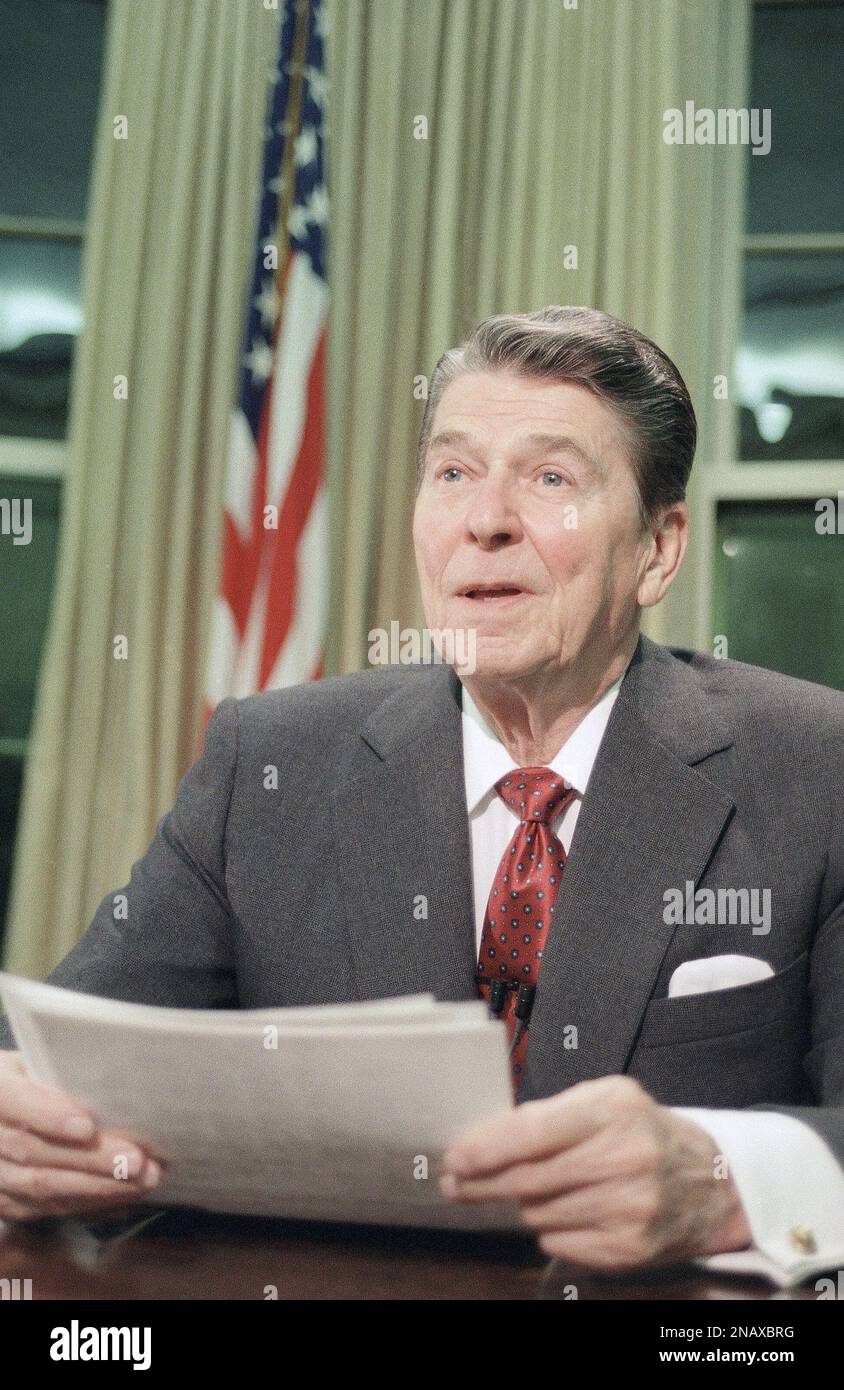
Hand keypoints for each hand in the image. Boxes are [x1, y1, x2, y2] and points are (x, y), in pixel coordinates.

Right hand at [0, 1051, 161, 1220]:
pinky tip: (121, 1197)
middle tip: (136, 1162)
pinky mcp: (4, 1202)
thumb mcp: (34, 1063)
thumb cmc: (27, 1080)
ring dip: (97, 1188)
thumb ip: (60, 1075)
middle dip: (90, 1160)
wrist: (0, 1115)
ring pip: (40, 1186)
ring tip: (141, 1182)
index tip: (88, 1127)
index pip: (15, 1103)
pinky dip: (87, 1204)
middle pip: (35, 1152)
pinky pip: (44, 1208)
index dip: (49, 1117)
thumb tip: (112, 1088)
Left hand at [439, 1075, 751, 1270]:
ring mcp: (630, 1207)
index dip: (486, 1148)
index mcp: (614, 1109)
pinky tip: (562, 1211)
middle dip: (483, 1182)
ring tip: (519, 1191)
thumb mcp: (606, 1101)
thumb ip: (550, 1115)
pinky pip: (558, 1241)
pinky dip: (549, 1227)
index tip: (456, 1157)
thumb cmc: (644, 1134)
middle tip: (457, 1183)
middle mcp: (625, 1158)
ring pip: (538, 1212)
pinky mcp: (629, 1247)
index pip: (532, 1133)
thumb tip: (485, 1138)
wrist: (711, 1182)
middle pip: (528, 1179)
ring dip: (519, 1203)